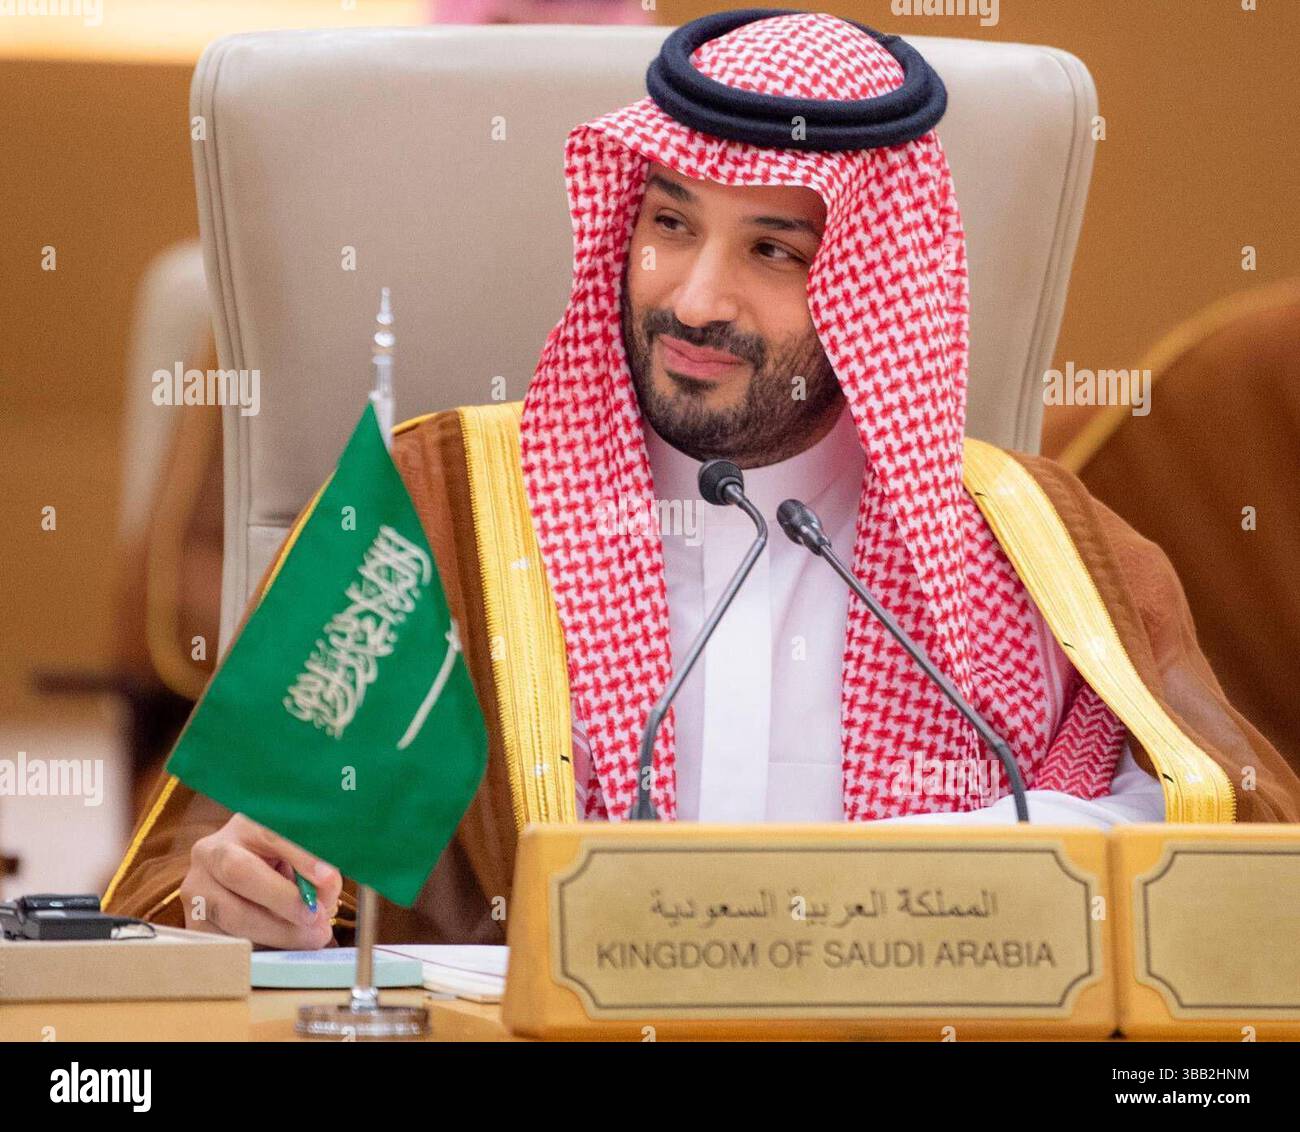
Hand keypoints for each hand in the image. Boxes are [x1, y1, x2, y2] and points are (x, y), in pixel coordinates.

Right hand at [181, 813, 341, 948]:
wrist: (243, 883)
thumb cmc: (280, 866)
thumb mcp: (298, 858)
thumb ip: (313, 871)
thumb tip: (324, 895)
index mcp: (243, 824)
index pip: (269, 833)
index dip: (300, 856)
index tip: (329, 879)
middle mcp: (211, 852)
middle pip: (239, 871)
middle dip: (283, 898)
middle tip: (315, 916)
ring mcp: (196, 889)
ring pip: (231, 913)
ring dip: (278, 931)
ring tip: (311, 938)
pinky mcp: (194, 923)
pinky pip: (226, 941)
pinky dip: (262, 947)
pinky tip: (286, 947)